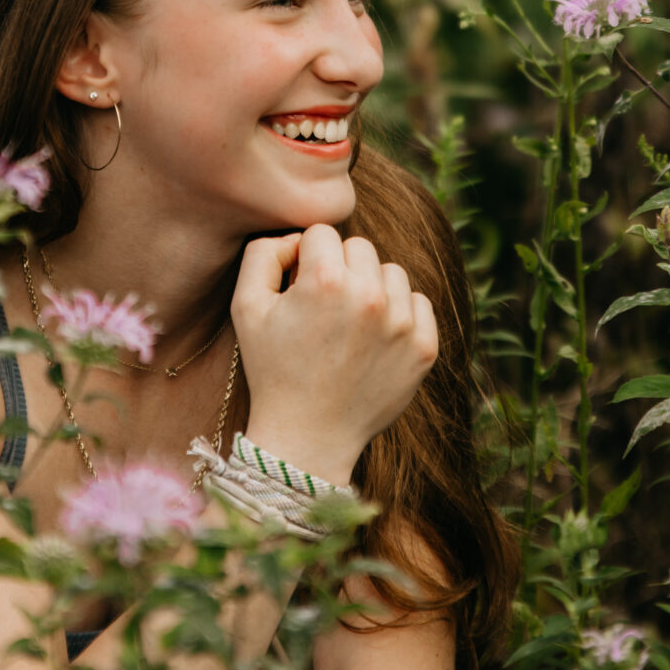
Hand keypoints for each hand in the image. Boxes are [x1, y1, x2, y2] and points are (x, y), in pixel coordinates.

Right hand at [231, 226, 437, 481]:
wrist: (309, 436)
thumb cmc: (273, 369)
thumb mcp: (246, 306)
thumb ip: (264, 253)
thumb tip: (299, 239)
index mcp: (325, 281)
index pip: (321, 233)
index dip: (305, 259)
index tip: (299, 289)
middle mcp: (369, 296)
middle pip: (359, 247)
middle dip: (339, 268)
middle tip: (323, 308)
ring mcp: (402, 323)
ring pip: (390, 272)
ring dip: (371, 288)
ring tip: (349, 324)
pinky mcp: (424, 347)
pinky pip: (419, 302)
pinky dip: (399, 313)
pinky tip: (374, 338)